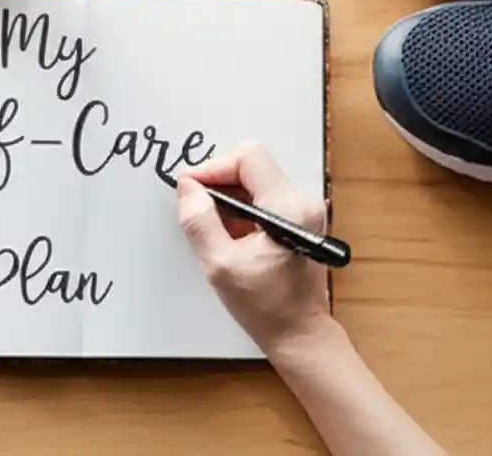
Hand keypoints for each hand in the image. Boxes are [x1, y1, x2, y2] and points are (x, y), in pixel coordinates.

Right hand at [174, 140, 332, 354]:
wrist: (300, 334)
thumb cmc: (266, 307)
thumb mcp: (221, 265)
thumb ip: (200, 222)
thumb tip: (187, 189)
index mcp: (288, 208)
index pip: (248, 157)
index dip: (213, 168)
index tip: (190, 189)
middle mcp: (303, 202)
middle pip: (252, 166)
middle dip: (218, 183)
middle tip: (195, 209)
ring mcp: (304, 211)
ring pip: (255, 181)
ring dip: (228, 198)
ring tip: (212, 229)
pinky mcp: (299, 221)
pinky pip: (263, 198)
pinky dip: (240, 210)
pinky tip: (228, 236)